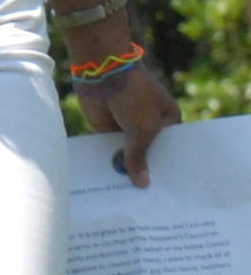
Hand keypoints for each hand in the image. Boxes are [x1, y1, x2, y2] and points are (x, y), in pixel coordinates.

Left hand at [82, 64, 179, 188]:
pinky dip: (107, 162)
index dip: (168, 170)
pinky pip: (108, 150)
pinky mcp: (105, 128)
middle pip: (148, 155)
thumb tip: (142, 184)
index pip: (171, 151)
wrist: (103, 70)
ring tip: (126, 200)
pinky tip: (106, 183)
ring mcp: (126, 127)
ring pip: (127, 155)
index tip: (168, 194)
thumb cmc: (134, 94)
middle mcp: (148, 126)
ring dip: (124, 171)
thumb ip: (140, 156)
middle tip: (147, 204)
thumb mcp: (143, 128)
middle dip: (145, 173)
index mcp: (168, 121)